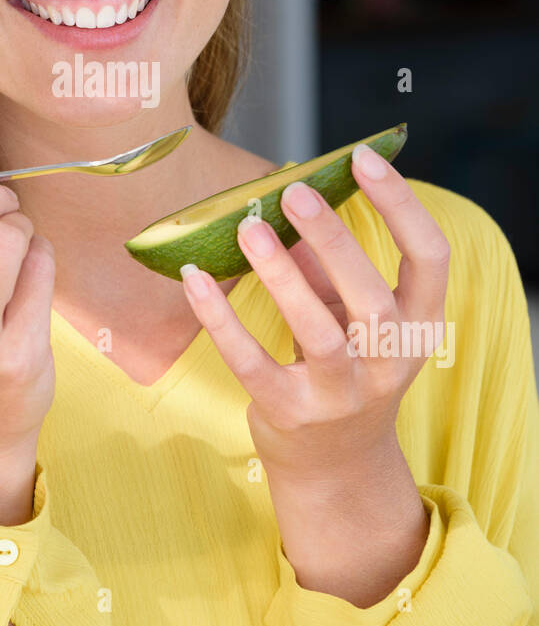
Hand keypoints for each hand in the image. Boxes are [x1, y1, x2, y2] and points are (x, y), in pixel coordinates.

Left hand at [181, 144, 448, 601]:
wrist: (335, 468)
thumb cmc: (346, 370)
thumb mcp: (356, 320)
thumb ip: (332, 267)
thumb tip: (294, 197)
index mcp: (420, 326)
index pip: (431, 257)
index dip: (401, 204)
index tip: (363, 157)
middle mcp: (389, 363)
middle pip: (373, 297)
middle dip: (334, 239)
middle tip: (296, 191)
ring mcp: (341, 395)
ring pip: (318, 332)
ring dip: (283, 277)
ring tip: (248, 227)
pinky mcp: (289, 413)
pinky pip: (252, 362)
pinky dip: (221, 319)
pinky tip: (194, 279)